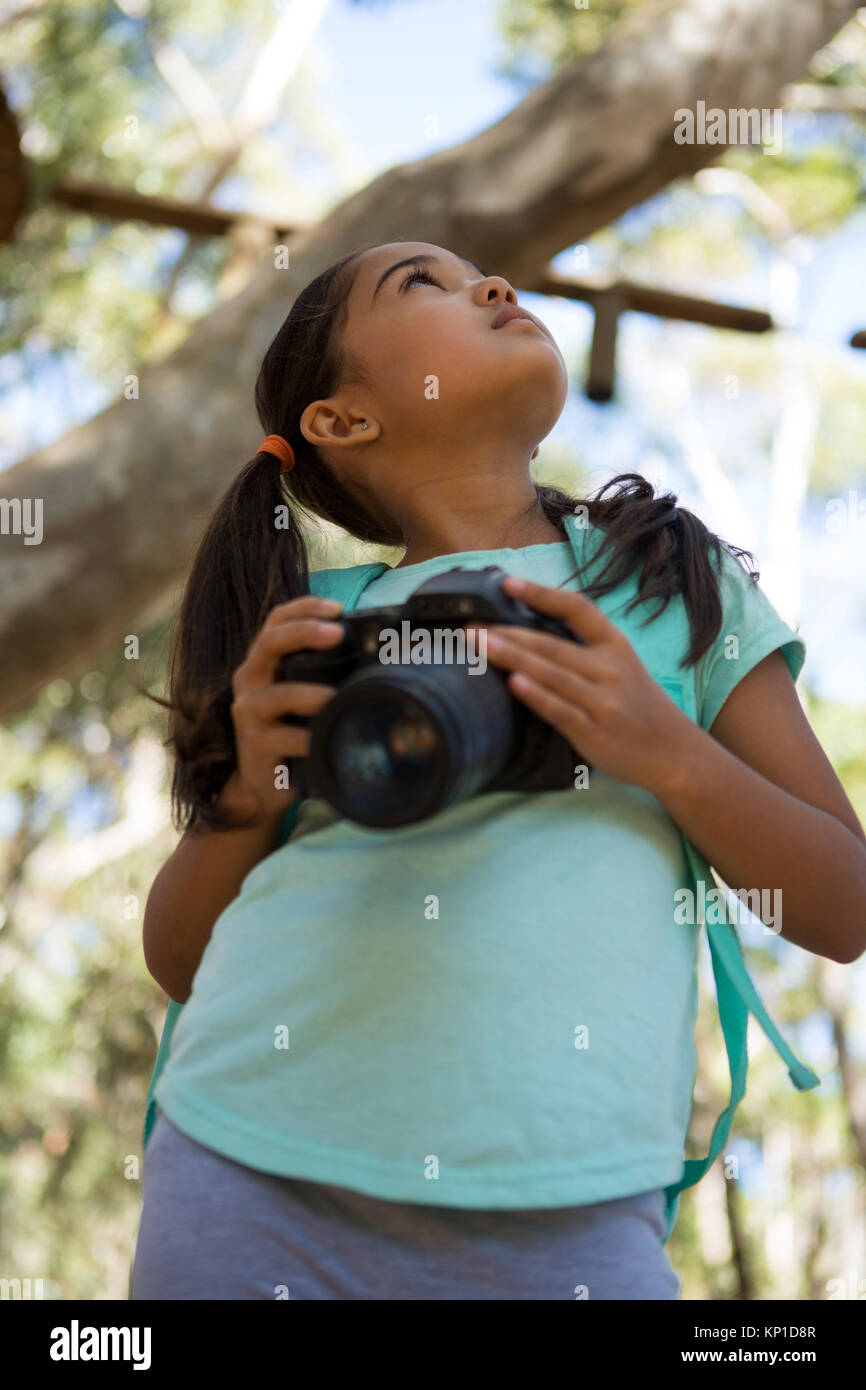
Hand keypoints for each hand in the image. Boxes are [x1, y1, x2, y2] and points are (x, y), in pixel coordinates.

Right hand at [228, 594, 345, 822]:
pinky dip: (306, 738)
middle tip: (337, 634)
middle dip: (304, 632)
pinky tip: (325, 739)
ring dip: (310, 694)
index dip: (304, 608)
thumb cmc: (291, 728)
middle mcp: (250, 679)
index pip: (277, 620)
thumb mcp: (303, 693)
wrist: (263, 781)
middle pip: (270, 643)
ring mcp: (249, 712)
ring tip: (336, 697)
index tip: (337, 608)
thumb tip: (376, 652)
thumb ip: (324, 672)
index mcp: (264, 660)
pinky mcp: (255, 744)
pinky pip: (282, 738)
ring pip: (278, 694)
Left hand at [468, 574, 693, 793]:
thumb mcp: (622, 665)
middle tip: (471, 625)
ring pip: (551, 674)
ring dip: (512, 657)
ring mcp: (602, 702)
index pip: (577, 609)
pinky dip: (536, 696)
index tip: (508, 584)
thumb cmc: (637, 705)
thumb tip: (528, 631)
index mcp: (615, 645)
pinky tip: (514, 684)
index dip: (541, 594)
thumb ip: (584, 648)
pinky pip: (560, 711)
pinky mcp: (594, 733)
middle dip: (508, 632)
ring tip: (479, 645)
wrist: (672, 751)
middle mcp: (610, 669)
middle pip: (552, 644)